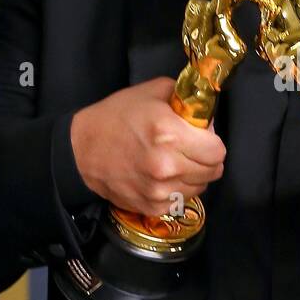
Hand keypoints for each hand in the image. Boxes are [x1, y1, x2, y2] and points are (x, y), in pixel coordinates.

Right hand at [69, 76, 225, 214]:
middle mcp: (167, 166)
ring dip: (193, 175)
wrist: (81, 150)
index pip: (218, 151)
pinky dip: (177, 189)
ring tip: (173, 161)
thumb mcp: (153, 92)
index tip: (201, 137)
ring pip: (200, 187)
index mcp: (169, 134)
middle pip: (213, 171)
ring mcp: (159, 190)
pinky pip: (182, 200)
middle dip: (206, 158)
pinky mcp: (152, 207)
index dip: (212, 142)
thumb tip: (208, 121)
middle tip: (189, 148)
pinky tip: (162, 175)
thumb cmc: (116, 118)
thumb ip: (187, 101)